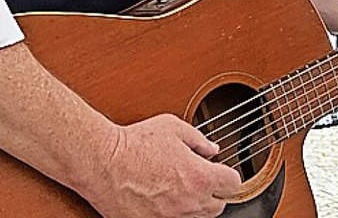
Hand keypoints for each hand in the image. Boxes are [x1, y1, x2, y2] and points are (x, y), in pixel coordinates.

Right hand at [87, 114, 241, 217]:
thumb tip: (212, 148)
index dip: (229, 175)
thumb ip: (199, 140)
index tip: (222, 170)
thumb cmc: (135, 143)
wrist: (103, 162)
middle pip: (219, 206)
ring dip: (196, 204)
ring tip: (182, 187)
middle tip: (202, 177)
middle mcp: (189, 202)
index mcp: (200, 177)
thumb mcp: (174, 128)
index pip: (234, 184)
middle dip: (215, 191)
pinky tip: (165, 198)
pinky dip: (175, 213)